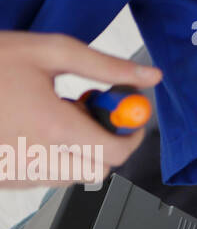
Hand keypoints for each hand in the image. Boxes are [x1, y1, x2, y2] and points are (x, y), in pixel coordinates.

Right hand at [0, 31, 157, 187]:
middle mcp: (34, 159)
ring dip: (79, 148)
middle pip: (98, 168)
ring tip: (58, 111)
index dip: (131, 132)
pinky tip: (35, 124)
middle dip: (106, 140)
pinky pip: (42, 175)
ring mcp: (15, 173)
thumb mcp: (51, 51)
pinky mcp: (2, 177)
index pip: (116, 152)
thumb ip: (107, 66)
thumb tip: (149, 76)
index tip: (128, 111)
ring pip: (71, 174)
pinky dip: (51, 154)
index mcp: (52, 128)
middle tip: (92, 107)